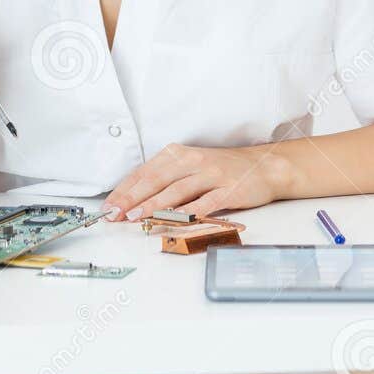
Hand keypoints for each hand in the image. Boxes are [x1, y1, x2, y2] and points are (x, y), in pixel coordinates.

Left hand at [103, 141, 288, 222]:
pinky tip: (173, 219)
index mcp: (178, 154)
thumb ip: (166, 179)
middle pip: (155, 180)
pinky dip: (187, 211)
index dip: (124, 189)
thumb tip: (135, 198)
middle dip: (131, 197)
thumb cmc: (223, 168)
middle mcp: (191, 161)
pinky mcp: (228, 190)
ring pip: (175, 190)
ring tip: (134, 216)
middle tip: (113, 213)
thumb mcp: (190, 166)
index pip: (144, 172)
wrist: (264, 165)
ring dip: (153, 204)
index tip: (108, 205)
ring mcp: (210, 175)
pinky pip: (204, 202)